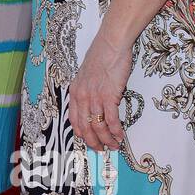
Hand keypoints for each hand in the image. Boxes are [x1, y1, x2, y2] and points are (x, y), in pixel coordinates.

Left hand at [68, 31, 131, 150]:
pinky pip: (111, 120)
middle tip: (102, 149)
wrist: (111, 44)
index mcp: (75, 91)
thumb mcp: (87, 75)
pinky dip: (115, 131)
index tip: (89, 141)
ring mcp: (94, 97)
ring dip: (107, 139)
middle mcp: (82, 96)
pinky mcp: (109, 96)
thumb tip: (94, 103)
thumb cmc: (102, 57)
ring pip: (98, 126)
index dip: (81, 134)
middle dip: (93, 142)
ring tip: (114, 145)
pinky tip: (120, 136)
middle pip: (85, 127)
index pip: (74, 120)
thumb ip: (87, 89)